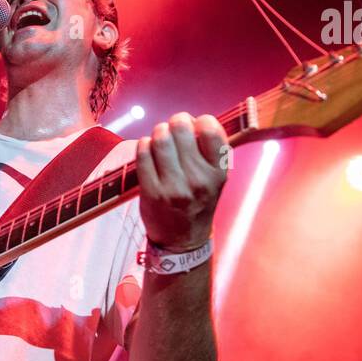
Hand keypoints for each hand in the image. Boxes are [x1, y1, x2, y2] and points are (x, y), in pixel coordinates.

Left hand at [135, 113, 229, 249]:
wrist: (183, 240)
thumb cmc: (198, 202)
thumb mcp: (215, 179)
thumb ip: (209, 152)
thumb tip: (192, 120)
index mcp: (218, 174)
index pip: (210, 129)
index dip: (200, 120)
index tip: (195, 126)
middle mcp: (198, 180)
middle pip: (180, 128)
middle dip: (175, 122)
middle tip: (173, 129)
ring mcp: (173, 187)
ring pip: (160, 138)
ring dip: (158, 132)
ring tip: (160, 139)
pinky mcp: (151, 192)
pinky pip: (143, 153)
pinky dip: (144, 145)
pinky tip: (148, 149)